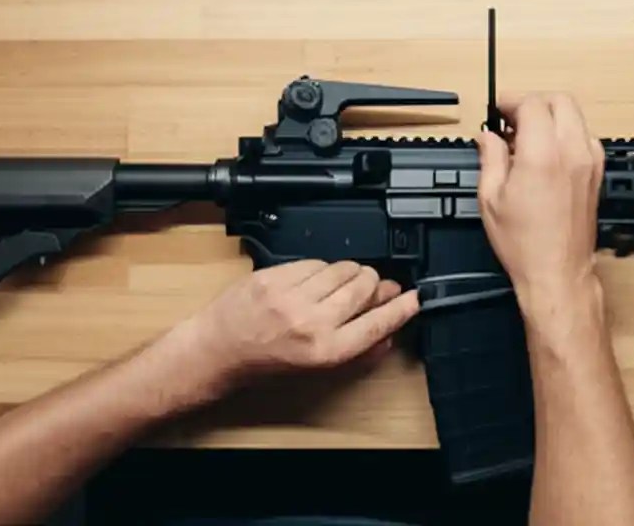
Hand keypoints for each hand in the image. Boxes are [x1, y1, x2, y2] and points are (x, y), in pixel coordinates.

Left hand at [183, 261, 420, 391]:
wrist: (219, 350)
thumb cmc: (265, 365)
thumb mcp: (317, 371)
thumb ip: (357, 354)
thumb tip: (389, 334)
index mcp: (326, 351)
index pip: (378, 323)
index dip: (402, 307)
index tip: (415, 297)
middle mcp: (311, 322)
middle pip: (364, 286)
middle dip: (374, 284)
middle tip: (372, 288)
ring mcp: (291, 296)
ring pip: (342, 268)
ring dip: (348, 274)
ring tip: (340, 285)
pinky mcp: (274, 276)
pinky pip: (314, 262)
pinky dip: (320, 270)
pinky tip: (312, 282)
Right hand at [476, 93, 605, 333]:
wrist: (557, 272)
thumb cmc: (524, 244)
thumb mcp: (491, 198)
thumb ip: (490, 158)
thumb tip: (488, 136)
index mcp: (542, 155)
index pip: (532, 104)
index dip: (511, 101)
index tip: (498, 110)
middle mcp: (571, 152)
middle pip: (560, 101)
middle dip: (534, 103)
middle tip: (511, 118)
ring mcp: (589, 162)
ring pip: (575, 116)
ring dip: (551, 116)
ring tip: (527, 137)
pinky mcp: (597, 173)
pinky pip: (584, 136)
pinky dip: (566, 133)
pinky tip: (547, 152)